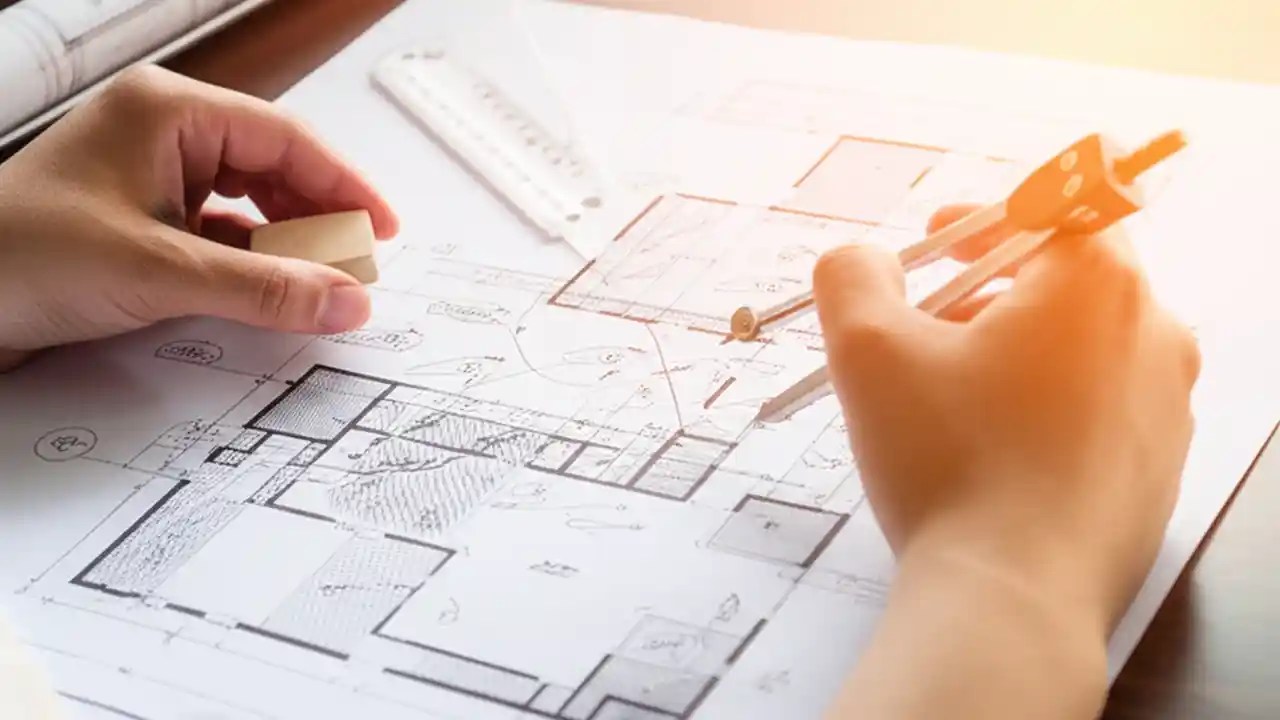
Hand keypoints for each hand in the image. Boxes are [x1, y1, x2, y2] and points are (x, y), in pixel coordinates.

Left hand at [0, 65, 398, 371]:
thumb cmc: (20, 256)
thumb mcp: (160, 271)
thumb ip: (264, 288)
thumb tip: (345, 299)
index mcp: (169, 112)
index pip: (285, 140)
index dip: (344, 185)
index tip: (382, 229)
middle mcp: (163, 135)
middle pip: (273, 169)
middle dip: (319, 218)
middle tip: (358, 265)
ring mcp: (151, 179)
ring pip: (249, 205)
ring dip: (288, 244)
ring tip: (324, 283)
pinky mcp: (143, 224)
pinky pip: (220, 236)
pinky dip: (252, 264)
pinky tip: (273, 292)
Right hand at [817, 205, 1197, 718]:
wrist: (1012, 597)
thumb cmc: (948, 464)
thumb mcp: (867, 350)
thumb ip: (853, 275)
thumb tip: (861, 259)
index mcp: (1096, 284)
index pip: (1054, 207)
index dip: (987, 218)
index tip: (940, 245)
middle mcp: (1153, 333)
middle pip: (1069, 280)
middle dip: (993, 292)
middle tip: (929, 328)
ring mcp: (1167, 406)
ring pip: (1083, 347)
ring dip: (1017, 352)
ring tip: (951, 399)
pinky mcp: (1158, 468)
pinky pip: (1099, 409)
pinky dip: (1046, 408)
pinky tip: (991, 451)